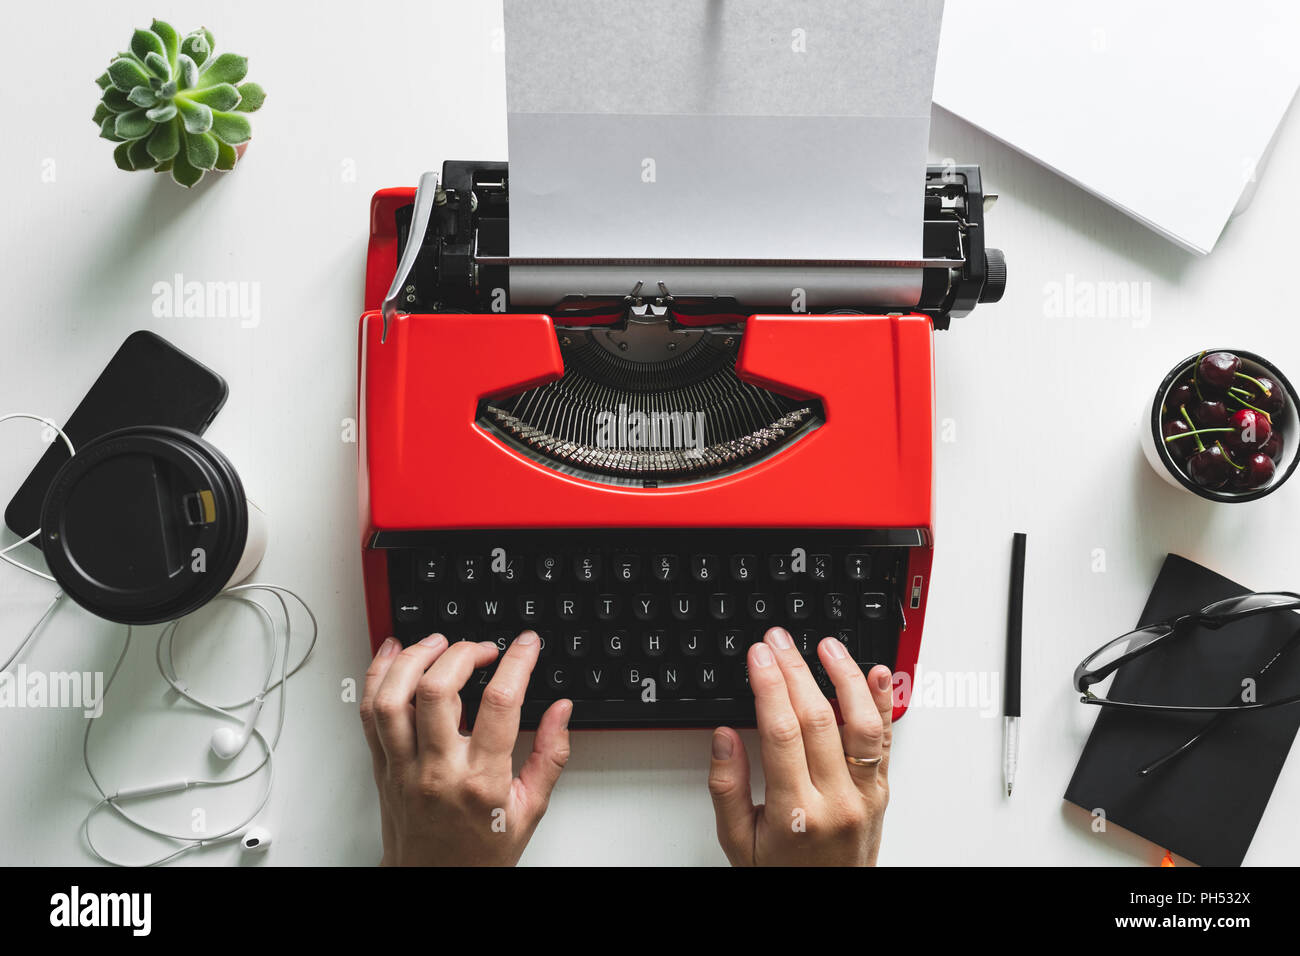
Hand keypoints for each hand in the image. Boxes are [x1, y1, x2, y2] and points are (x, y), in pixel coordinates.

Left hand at [359, 631, 571, 865]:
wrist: (434, 884)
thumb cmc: (479, 854)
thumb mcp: (530, 809)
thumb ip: (550, 755)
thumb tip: (561, 710)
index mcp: (481, 780)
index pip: (501, 703)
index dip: (517, 663)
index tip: (526, 645)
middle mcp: (438, 771)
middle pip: (440, 690)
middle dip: (463, 653)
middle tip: (483, 648)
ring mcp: (404, 768)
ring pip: (394, 698)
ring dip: (414, 658)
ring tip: (437, 642)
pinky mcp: (382, 767)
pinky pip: (369, 714)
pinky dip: (377, 676)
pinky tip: (394, 655)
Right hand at [708, 626, 892, 865]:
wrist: (828, 906)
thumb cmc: (784, 874)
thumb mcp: (738, 842)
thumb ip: (727, 787)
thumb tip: (724, 736)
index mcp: (796, 813)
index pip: (782, 733)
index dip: (769, 687)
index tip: (758, 657)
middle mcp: (836, 801)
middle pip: (817, 719)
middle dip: (794, 670)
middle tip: (778, 640)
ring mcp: (864, 794)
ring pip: (861, 724)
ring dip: (845, 677)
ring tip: (827, 646)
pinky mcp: (881, 790)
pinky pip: (884, 740)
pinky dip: (881, 702)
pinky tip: (876, 673)